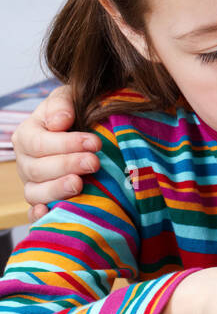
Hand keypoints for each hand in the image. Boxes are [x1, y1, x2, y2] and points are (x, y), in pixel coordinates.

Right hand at [11, 85, 100, 219]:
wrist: (82, 131)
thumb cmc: (73, 113)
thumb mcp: (67, 98)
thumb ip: (62, 104)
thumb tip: (60, 122)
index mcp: (26, 136)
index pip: (40, 143)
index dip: (67, 144)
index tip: (95, 142)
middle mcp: (24, 162)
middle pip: (38, 169)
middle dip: (68, 166)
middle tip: (94, 163)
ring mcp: (31, 184)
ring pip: (35, 193)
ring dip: (57, 190)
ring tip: (79, 185)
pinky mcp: (41, 202)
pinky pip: (33, 213)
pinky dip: (39, 216)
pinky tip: (50, 213)